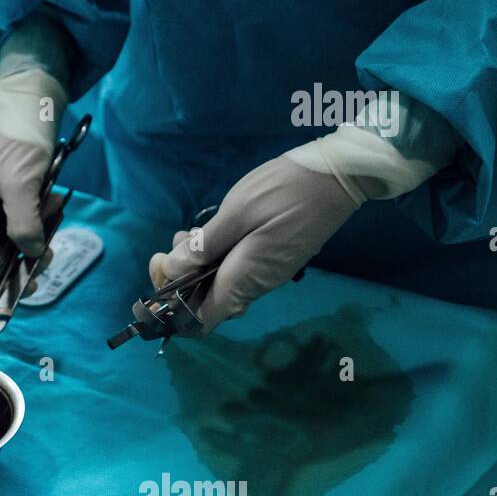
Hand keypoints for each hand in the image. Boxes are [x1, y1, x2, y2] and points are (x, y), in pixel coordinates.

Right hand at [0, 127, 52, 285]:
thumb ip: (24, 226)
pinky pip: (25, 222)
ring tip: (53, 211)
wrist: (30, 106)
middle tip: (50, 250)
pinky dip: (41, 218)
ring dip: (37, 234)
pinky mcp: (9, 198)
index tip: (30, 287)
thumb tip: (32, 254)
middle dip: (25, 256)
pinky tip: (51, 201)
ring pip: (14, 241)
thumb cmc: (19, 143)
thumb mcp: (21, 187)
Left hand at [148, 155, 358, 330]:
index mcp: (244, 279)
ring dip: (195, 264)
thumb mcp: (235, 214)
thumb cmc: (284, 192)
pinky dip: (214, 255)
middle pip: (206, 301)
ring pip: (218, 282)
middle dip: (179, 280)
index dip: (172, 309)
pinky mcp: (271, 258)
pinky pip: (234, 268)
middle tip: (170, 246)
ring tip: (187, 234)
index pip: (201, 319)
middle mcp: (255, 284)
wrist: (338, 176)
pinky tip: (208, 232)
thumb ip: (203, 248)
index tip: (158, 279)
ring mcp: (265, 272)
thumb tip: (171, 272)